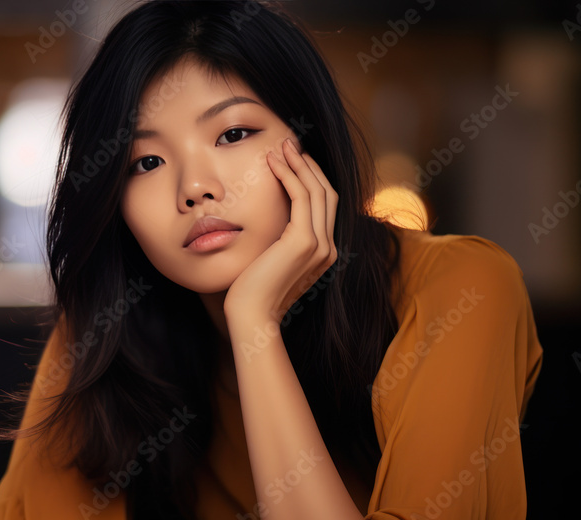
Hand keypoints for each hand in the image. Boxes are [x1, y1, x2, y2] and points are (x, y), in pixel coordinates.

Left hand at [223, 137, 338, 325]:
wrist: (252, 314)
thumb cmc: (253, 291)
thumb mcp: (272, 261)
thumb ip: (280, 242)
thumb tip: (270, 221)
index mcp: (324, 253)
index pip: (325, 205)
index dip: (312, 178)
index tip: (293, 159)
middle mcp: (328, 248)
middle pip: (327, 192)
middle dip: (309, 165)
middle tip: (289, 143)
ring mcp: (320, 244)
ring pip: (317, 190)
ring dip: (298, 163)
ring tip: (280, 145)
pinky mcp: (305, 241)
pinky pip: (300, 197)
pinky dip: (288, 175)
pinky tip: (273, 162)